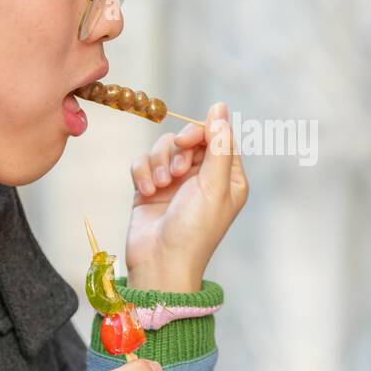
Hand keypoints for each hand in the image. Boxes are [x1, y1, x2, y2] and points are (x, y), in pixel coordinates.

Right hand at [125, 102, 248, 291]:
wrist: (160, 264)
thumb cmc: (194, 230)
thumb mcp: (214, 186)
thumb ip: (218, 144)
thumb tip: (220, 106)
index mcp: (228, 178)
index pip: (218, 136)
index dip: (200, 132)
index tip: (187, 142)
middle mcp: (203, 177)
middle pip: (188, 139)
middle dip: (176, 151)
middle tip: (175, 172)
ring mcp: (176, 183)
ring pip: (163, 148)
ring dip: (158, 163)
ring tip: (159, 186)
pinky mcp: (150, 188)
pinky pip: (143, 162)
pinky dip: (142, 173)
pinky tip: (146, 192)